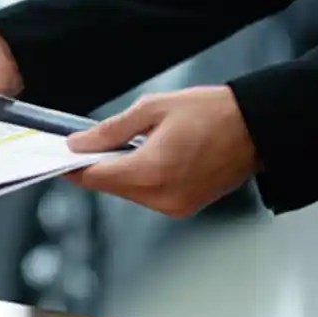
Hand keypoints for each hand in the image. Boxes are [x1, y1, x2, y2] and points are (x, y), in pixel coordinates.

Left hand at [65, 86, 260, 218]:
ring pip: (128, 194)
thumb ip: (110, 130)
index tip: (59, 157)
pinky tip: (148, 159)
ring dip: (120, 174)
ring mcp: (175, 207)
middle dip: (98, 167)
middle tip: (90, 144)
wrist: (258, 128)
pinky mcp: (185, 208)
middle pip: (110, 188)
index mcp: (151, 171)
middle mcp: (161, 197)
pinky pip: (149, 197)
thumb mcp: (153, 109)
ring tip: (128, 146)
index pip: (96, 177)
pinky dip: (141, 180)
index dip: (73, 167)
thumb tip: (79, 144)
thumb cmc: (213, 113)